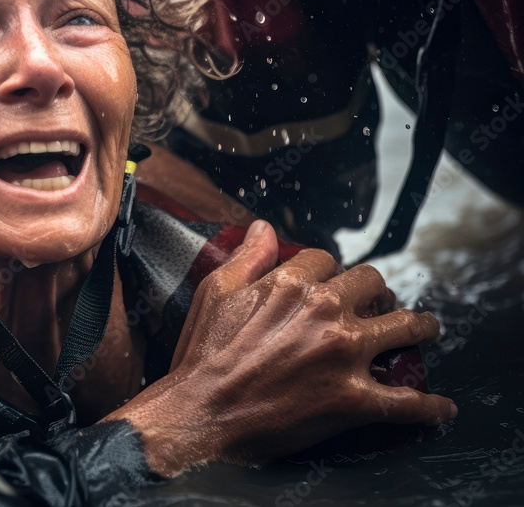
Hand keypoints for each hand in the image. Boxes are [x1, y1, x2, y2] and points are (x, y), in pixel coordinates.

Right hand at [104, 220, 455, 474]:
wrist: (201, 415)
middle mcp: (324, 312)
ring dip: (420, 327)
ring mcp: (344, 355)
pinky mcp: (353, 400)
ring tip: (426, 329)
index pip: (327, 260)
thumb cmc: (202, 356)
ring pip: (404, 327)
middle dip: (378, 290)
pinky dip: (428, 407)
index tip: (330, 283)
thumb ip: (245, 257)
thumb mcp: (214, 293)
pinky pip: (406, 402)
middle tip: (379, 303)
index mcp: (290, 285)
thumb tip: (264, 227)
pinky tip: (440, 408)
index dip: (330, 270)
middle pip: (372, 283)